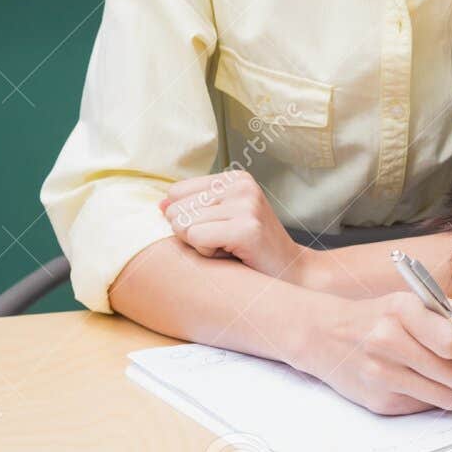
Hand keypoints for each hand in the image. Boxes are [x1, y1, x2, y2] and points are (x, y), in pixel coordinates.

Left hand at [160, 170, 303, 282]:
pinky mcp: (247, 227)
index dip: (188, 218)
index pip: (176, 192)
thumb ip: (191, 208)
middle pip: (176, 209)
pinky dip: (208, 253)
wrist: (292, 273)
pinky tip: (233, 254)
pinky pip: (196, 238)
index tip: (218, 229)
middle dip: (192, 233)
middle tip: (224, 242)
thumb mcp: (221, 220)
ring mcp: (246, 204)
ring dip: (200, 245)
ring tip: (229, 247)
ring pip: (183, 225)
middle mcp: (241, 185)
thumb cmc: (251, 250)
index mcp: (234, 178)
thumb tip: (160, 204)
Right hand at [297, 291, 451, 414]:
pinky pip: (425, 408)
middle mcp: (388, 342)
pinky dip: (434, 399)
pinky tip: (426, 384)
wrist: (325, 336)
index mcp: (402, 310)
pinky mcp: (379, 402)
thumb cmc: (380, 318)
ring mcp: (381, 375)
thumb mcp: (418, 301)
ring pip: (445, 398)